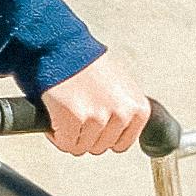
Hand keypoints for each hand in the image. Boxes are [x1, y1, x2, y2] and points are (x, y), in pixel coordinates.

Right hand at [35, 51, 156, 157]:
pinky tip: (57, 117)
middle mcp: (122, 114)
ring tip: (67, 113)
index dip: (103, 136)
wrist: (64, 47)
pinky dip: (57, 135)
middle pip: (101, 147)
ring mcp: (98, 118)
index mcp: (138, 108)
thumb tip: (122, 130)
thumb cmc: (89, 63)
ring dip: (71, 135)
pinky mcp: (75, 118)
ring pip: (82, 147)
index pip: (121, 144)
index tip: (94, 124)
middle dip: (86, 135)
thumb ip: (125, 109)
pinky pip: (66, 143)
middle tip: (77, 114)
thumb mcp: (122, 85)